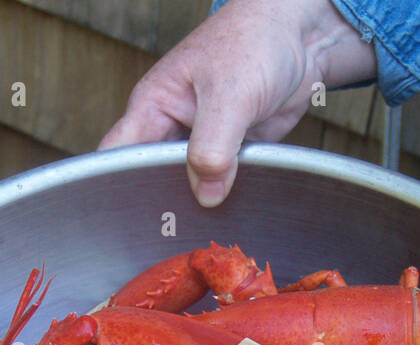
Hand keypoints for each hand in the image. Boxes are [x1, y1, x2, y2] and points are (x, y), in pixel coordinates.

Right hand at [99, 0, 374, 205]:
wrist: (303, 38)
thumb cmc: (254, 42)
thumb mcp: (229, 94)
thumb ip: (213, 146)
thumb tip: (205, 195)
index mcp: (154, 107)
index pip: (119, 154)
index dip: (116, 186)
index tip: (129, 219)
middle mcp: (173, 129)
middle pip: (153, 179)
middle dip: (164, 204)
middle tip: (177, 232)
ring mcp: (204, 143)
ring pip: (190, 187)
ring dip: (200, 204)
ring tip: (205, 230)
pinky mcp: (232, 154)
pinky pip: (224, 185)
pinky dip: (228, 198)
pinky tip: (233, 214)